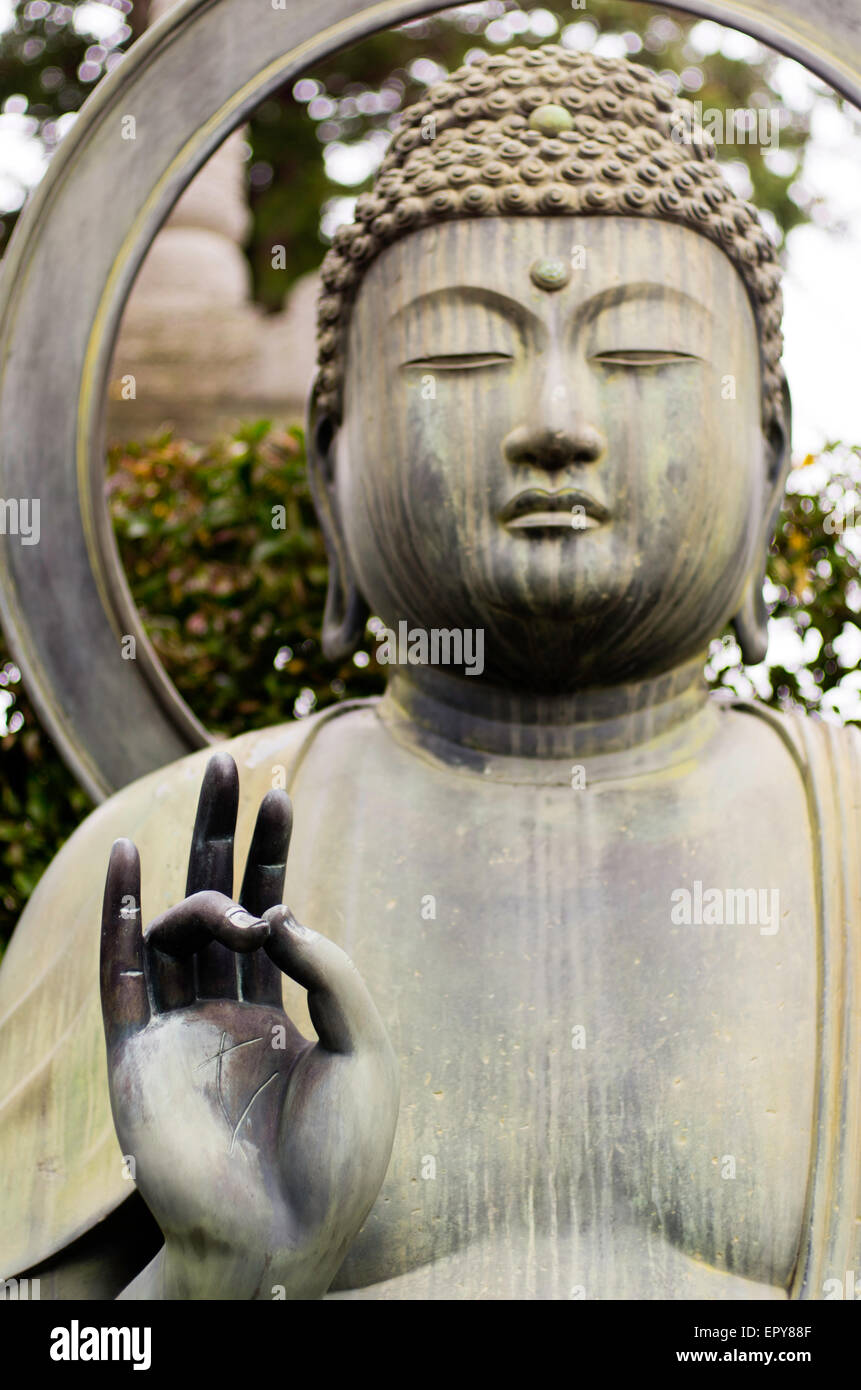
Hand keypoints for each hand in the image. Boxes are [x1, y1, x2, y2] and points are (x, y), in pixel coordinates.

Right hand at [101, 752, 398, 1299]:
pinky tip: (126, 859)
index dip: (276, 851)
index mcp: (284, 1011)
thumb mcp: (368, 1051)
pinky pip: (121, 975)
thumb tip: (281, 913)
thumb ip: (333, 971)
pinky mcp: (140, 1056)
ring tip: (228, 908)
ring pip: (178, 931)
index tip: (281, 789)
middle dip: (221, 830)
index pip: (274, 909)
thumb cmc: (339, 1159)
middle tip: (223, 758)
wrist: (283, 1243)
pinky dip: (119, 916)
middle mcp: (229, 1011)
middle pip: (219, 899)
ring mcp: (181, 1031)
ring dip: (199, 896)